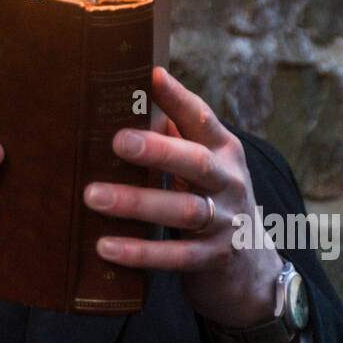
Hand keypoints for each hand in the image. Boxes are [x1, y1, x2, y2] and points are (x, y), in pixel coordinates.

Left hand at [83, 66, 293, 342]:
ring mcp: (225, 221)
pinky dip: (140, 252)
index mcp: (223, 150)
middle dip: (157, 150)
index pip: (201, 117)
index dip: (177, 97)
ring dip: (136, 202)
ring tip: (93, 196)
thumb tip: (128, 99)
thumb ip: (174, 136)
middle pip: (195, 161)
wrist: (250, 267)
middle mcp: (228, 181)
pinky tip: (105, 247)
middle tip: (117, 140)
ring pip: (183, 209)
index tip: (151, 75)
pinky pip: (175, 255)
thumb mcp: (202, 165)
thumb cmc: (211, 200)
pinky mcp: (212, 258)